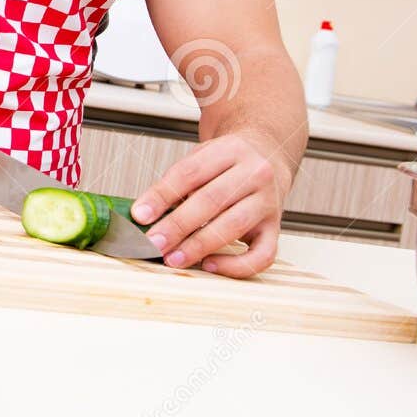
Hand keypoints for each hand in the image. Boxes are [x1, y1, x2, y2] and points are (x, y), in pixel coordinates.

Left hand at [131, 131, 291, 277]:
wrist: (269, 155)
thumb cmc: (228, 162)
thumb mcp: (202, 158)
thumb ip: (177, 182)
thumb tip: (145, 215)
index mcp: (230, 150)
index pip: (190, 173)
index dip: (161, 195)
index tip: (140, 215)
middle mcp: (255, 174)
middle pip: (211, 200)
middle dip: (177, 226)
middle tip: (153, 242)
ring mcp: (268, 201)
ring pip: (233, 226)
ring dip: (198, 246)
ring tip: (173, 258)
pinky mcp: (276, 228)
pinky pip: (262, 254)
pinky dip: (235, 265)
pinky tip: (210, 264)